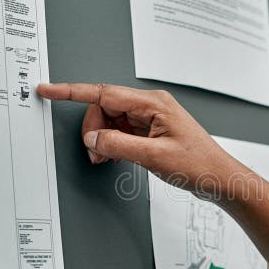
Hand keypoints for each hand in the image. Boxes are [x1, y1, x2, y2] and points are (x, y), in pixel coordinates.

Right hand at [37, 83, 243, 194]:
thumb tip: (93, 139)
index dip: (72, 92)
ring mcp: (152, 119)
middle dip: (94, 131)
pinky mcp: (152, 131)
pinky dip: (114, 144)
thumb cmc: (198, 164)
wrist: (219, 178)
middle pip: (105, 108)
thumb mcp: (154, 157)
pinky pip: (122, 132)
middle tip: (97, 153)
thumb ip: (119, 146)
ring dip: (104, 140)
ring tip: (109, 159)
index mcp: (153, 104)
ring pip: (111, 122)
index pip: (103, 93)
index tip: (49, 90)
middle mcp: (152, 106)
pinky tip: (117, 157)